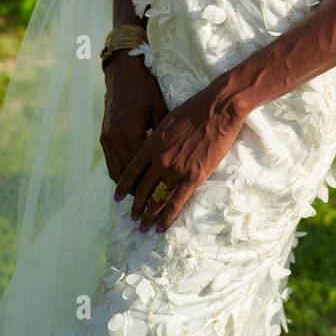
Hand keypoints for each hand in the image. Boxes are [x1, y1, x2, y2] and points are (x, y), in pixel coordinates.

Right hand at [100, 51, 168, 184]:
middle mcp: (115, 137)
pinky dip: (120, 173)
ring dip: (126, 185)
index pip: (140, 167)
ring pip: (115, 171)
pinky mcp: (104, 136)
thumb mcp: (159, 107)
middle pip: (125, 175)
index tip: (161, 194)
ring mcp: (107, 137)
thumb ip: (164, 133)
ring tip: (142, 195)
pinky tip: (132, 179)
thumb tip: (175, 155)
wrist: (122, 72)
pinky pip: (111, 162)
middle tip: (152, 202)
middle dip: (137, 190)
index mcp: (131, 130)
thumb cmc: (145, 87)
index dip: (149, 183)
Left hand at [113, 72, 246, 231]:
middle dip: (135, 206)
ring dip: (149, 215)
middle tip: (132, 217)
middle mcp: (160, 160)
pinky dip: (167, 217)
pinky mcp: (194, 177)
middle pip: (142, 189)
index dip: (123, 187)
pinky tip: (161, 226)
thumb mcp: (166, 122)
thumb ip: (157, 140)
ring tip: (144, 226)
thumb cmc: (194, 110)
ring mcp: (176, 170)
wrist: (217, 109)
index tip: (117, 197)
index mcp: (152, 145)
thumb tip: (152, 152)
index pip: (131, 172)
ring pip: (158, 199)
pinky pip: (177, 202)